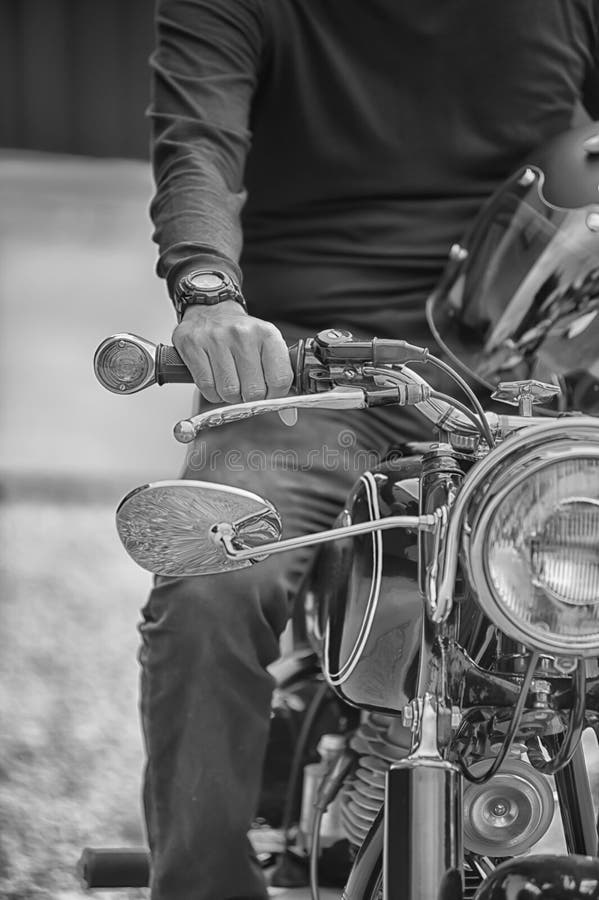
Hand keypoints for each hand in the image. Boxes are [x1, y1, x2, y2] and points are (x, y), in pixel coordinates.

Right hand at [172, 301, 293, 402]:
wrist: (211, 310)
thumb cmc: (241, 335)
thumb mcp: (267, 348)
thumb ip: (279, 380)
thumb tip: (288, 417)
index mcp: (267, 334)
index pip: (280, 380)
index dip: (275, 396)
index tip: (269, 396)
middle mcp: (242, 333)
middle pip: (254, 391)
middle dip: (250, 398)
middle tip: (246, 388)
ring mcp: (216, 338)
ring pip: (229, 392)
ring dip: (230, 396)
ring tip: (230, 381)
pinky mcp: (192, 344)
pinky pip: (206, 387)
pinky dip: (212, 392)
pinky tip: (215, 380)